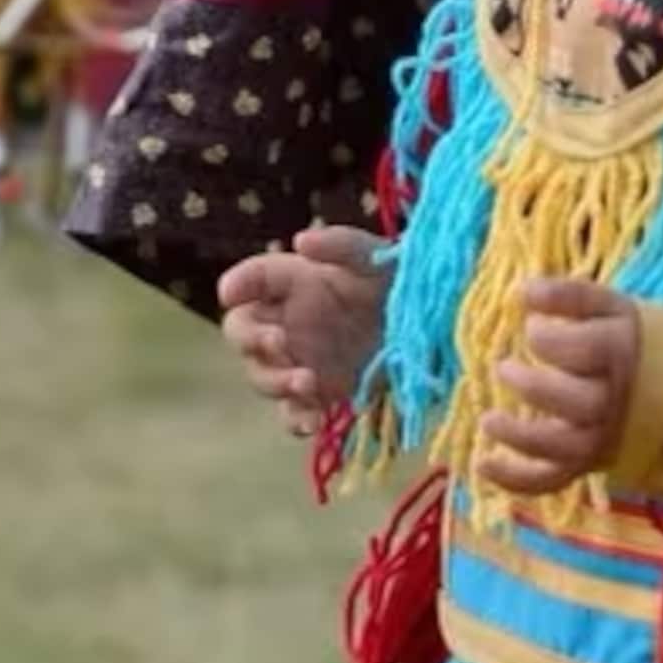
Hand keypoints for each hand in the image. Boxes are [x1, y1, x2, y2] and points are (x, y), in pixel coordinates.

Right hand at [217, 227, 386, 438]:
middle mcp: (287, 322)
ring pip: (263, 376)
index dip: (237, 285)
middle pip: (243, 335)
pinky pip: (295, 413)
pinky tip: (313, 422)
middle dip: (252, 341)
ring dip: (276, 382)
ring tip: (307, 381)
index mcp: (293, 282)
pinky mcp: (320, 394)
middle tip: (281, 344)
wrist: (430, 324)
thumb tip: (301, 240)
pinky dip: (298, 420)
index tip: (231, 292)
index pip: (251, 281)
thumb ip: (341, 244)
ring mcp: (299, 360)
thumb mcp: (375, 257)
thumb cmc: (397, 279)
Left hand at [479, 277, 639, 496]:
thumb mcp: (612, 306)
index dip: (546, 338)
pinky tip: (482, 464)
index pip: (583, 350)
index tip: (531, 329)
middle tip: (502, 367)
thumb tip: (522, 291)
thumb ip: (569, 295)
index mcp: (620, 354)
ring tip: (487, 420)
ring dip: (519, 437)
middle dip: (532, 385)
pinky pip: (553, 479)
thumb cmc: (635, 340)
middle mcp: (614, 401)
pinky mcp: (588, 462)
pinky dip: (516, 479)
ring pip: (561, 447)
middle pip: (575, 402)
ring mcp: (601, 438)